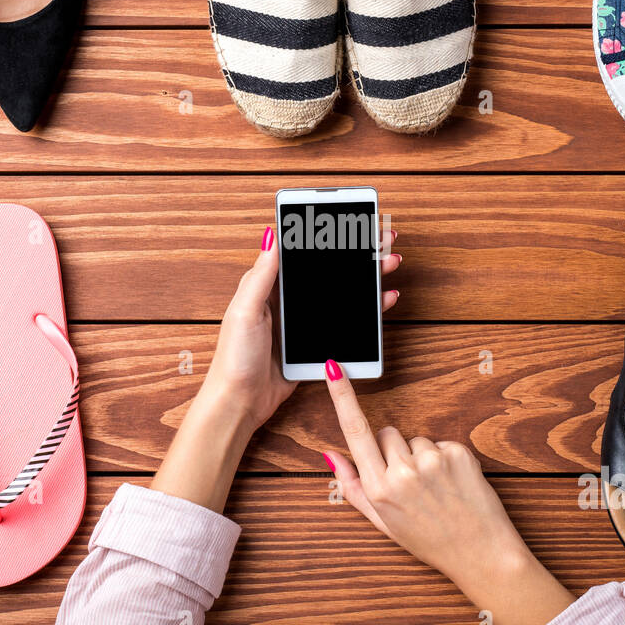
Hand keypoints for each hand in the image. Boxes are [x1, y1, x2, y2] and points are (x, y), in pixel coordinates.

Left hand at [201, 225, 401, 432]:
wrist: (240, 402)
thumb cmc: (234, 358)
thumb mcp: (245, 311)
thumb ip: (261, 275)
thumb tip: (271, 236)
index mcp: (268, 286)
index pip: (302, 252)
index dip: (328, 236)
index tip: (352, 222)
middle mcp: (286, 300)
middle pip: (328, 270)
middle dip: (357, 253)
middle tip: (383, 240)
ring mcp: (302, 322)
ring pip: (341, 293)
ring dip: (366, 278)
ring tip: (389, 264)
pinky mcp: (313, 343)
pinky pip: (344, 321)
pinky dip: (365, 309)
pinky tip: (382, 301)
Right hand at [321, 364, 574, 624]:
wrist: (481, 554)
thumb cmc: (430, 541)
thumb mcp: (382, 522)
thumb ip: (353, 486)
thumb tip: (331, 454)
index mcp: (379, 489)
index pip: (355, 431)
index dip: (341, 396)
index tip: (332, 367)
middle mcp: (403, 473)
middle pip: (387, 434)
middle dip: (394, 450)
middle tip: (412, 483)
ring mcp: (433, 461)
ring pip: (416, 439)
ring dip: (422, 457)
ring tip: (436, 488)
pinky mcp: (458, 453)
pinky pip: (441, 443)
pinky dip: (445, 459)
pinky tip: (452, 484)